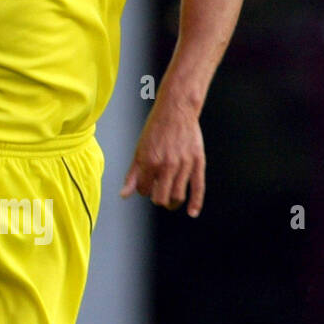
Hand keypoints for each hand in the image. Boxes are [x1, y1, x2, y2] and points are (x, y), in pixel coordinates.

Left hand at [120, 98, 205, 216]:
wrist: (176, 110)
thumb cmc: (155, 130)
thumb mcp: (139, 150)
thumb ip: (133, 175)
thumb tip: (124, 196)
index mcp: (150, 162)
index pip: (145, 190)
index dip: (144, 189)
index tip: (148, 184)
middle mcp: (167, 165)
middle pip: (161, 198)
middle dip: (158, 199)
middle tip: (159, 194)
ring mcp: (184, 165)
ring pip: (178, 196)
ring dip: (172, 202)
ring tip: (171, 200)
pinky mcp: (198, 162)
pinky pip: (198, 187)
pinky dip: (196, 203)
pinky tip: (192, 213)